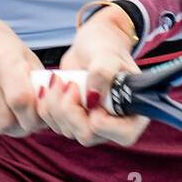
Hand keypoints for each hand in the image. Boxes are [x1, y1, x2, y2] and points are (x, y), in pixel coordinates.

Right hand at [0, 0, 45, 134]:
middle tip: (20, 123)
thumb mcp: (19, 49)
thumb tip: (51, 108)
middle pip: (3, 121)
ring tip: (0, 111)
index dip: (32, 118)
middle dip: (16, 128)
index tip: (36, 121)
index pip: (22, 101)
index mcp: (5, 58)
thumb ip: (35, 78)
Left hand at [36, 5, 149, 146]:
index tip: (91, 95)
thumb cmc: (106, 48)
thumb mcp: (107, 56)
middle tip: (69, 84)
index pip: (123, 134)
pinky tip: (49, 88)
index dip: (102, 120)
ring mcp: (92, 125)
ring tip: (58, 79)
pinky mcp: (73, 121)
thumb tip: (91, 99)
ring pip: (67, 130)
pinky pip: (54, 124)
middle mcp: (114, 125)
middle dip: (70, 109)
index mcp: (134, 112)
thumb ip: (103, 73)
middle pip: (88, 136)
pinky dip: (46, 106)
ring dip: (56, 104)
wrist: (90, 46)